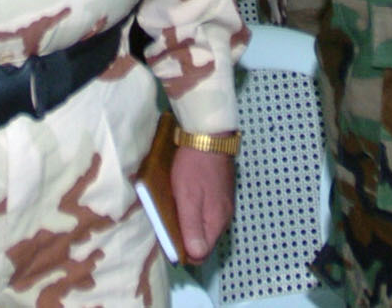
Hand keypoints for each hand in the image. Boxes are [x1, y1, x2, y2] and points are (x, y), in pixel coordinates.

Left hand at [171, 144, 235, 261]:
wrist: (209, 135)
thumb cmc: (194, 167)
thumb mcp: (187, 197)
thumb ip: (191, 227)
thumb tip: (195, 256)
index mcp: (216, 222)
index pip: (201, 254)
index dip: (183, 252)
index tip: (167, 238)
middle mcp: (224, 217)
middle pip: (203, 241)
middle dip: (184, 237)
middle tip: (167, 221)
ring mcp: (224, 205)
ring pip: (204, 226)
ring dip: (189, 223)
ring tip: (173, 208)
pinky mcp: (221, 193)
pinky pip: (207, 212)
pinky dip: (195, 210)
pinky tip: (184, 198)